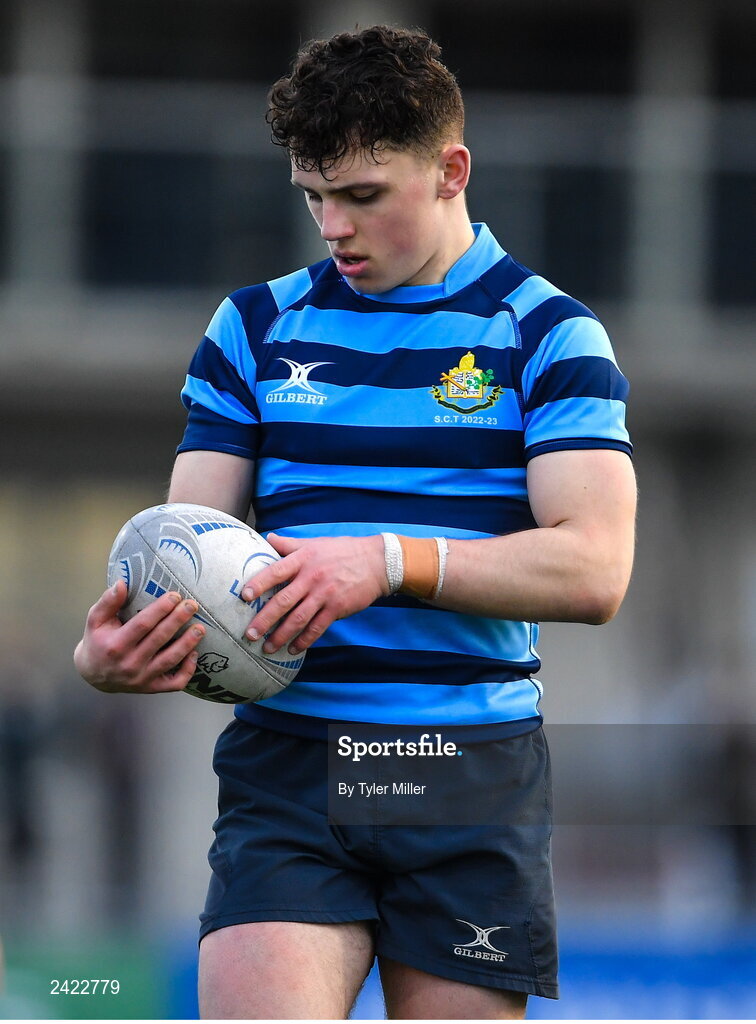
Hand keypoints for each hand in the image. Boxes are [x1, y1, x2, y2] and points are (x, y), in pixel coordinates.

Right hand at [73, 580, 205, 693]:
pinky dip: (187, 670)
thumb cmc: (97, 642)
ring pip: (170, 660)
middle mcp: (129, 663)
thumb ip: (108, 601)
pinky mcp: (151, 688)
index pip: (142, 624)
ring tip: (200, 628)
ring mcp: (141, 678)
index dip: (161, 609)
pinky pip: (174, 683)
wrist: (93, 675)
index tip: (175, 595)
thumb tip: (122, 583)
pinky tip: (194, 654)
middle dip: (178, 620)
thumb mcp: (95, 620)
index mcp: (115, 645)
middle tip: (192, 605)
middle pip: (159, 639)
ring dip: (187, 643)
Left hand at [242, 533, 387, 654]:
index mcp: (303, 559)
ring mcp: (325, 594)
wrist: (377, 562)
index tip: (245, 596)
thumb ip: (289, 544)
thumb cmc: (342, 551)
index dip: (260, 583)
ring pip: (298, 618)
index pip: (276, 571)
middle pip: (284, 601)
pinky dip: (304, 640)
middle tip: (249, 634)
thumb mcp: (314, 543)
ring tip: (267, 648)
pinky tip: (293, 649)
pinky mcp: (337, 608)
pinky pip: (317, 628)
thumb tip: (268, 538)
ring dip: (281, 635)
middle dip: (265, 619)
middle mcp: (312, 577)